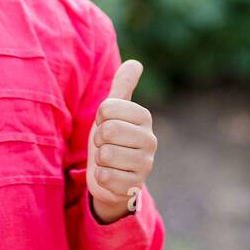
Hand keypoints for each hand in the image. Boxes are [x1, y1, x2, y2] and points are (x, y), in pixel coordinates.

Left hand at [87, 60, 156, 223]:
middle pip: (106, 130)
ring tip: (109, 161)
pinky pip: (104, 176)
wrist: (113, 178)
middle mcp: (150, 140)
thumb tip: (135, 62)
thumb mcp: (114, 112)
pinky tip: (111, 177)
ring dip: (100, 160)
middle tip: (107, 145)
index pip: (107, 108)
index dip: (99, 118)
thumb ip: (122, 87)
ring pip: (105, 154)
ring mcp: (145, 164)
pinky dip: (100, 178)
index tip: (106, 125)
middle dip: (98, 139)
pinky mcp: (135, 186)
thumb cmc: (112, 139)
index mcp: (144, 117)